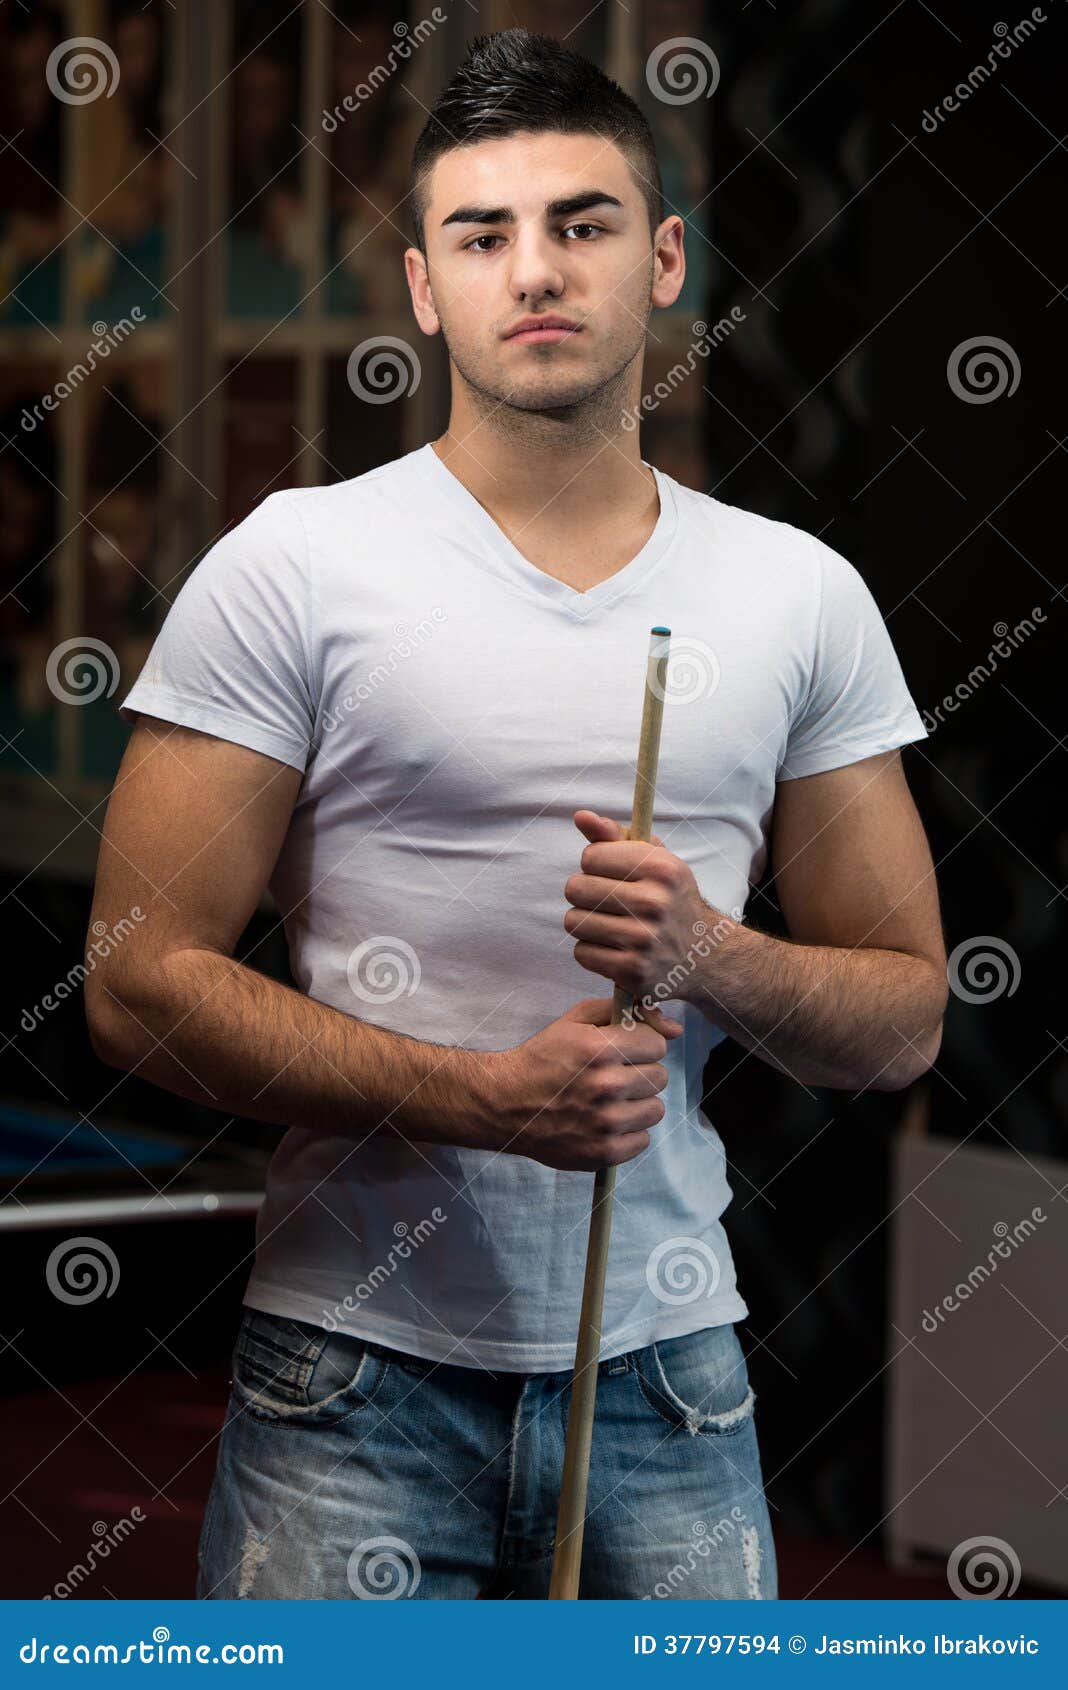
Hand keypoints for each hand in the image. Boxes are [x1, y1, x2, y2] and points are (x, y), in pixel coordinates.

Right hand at [492, 996, 682, 1171]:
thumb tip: (674, 1026)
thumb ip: (625, 1012)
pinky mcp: (603, 1153)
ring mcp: (605, 1123)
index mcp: (599, 1049)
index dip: (642, 1046)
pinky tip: (606, 1123)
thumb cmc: (542, 1058)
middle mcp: (605, 1086)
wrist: (505, 1103)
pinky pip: (643, 1140)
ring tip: (611, 1101)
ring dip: (637, 1104)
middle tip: (615, 1076)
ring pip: (655, 1109)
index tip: (626, 1051)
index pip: (657, 1045)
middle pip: (659, 1077)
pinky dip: (628, 1132)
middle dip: (641, 1073)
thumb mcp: (575, 1021)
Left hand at [564, 809, 726, 1008]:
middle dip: (585, 893)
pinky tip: (614, 947)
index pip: (591, 856)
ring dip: (585, 923)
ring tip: (609, 923)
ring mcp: (643, 939)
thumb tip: (580, 816)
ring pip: (573, 921)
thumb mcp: (655, 861)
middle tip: (607, 900)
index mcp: (662, 868)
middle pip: (576, 888)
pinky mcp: (632, 971)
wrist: (705, 955)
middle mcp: (654, 902)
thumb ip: (614, 836)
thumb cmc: (670, 899)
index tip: (612, 873)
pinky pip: (582, 952)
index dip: (595, 864)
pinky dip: (592, 950)